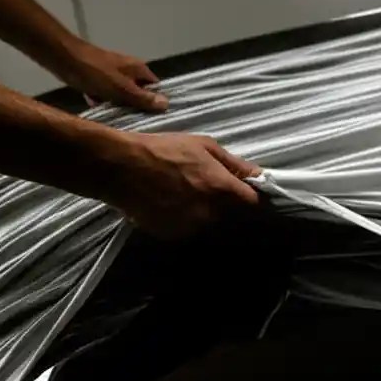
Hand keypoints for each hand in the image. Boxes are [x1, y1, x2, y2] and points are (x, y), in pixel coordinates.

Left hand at [52, 40, 167, 112]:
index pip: (155, 87)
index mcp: (139, 69)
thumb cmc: (95, 73)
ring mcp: (112, 73)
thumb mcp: (122, 89)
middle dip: (134, 106)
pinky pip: (105, 92)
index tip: (153, 118)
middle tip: (132, 121)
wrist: (63, 59)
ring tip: (114, 117)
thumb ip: (143, 98)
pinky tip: (97, 107)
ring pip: (121, 94)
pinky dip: (102, 100)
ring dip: (117, 104)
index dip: (155, 102)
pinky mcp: (98, 76)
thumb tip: (167, 104)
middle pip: (138, 92)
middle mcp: (129, 69)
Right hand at [100, 132, 261, 238]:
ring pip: (206, 222)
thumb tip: (260, 174)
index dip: (250, 196)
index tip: (244, 191)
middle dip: (221, 202)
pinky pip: (185, 228)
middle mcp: (209, 212)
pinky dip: (181, 218)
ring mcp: (189, 226)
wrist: (120, 166)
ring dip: (201, 211)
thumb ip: (234, 164)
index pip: (251, 203)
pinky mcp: (170, 234)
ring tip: (180, 192)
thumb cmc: (163, 150)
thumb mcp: (203, 146)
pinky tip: (167, 202)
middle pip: (228, 213)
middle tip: (201, 184)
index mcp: (221, 189)